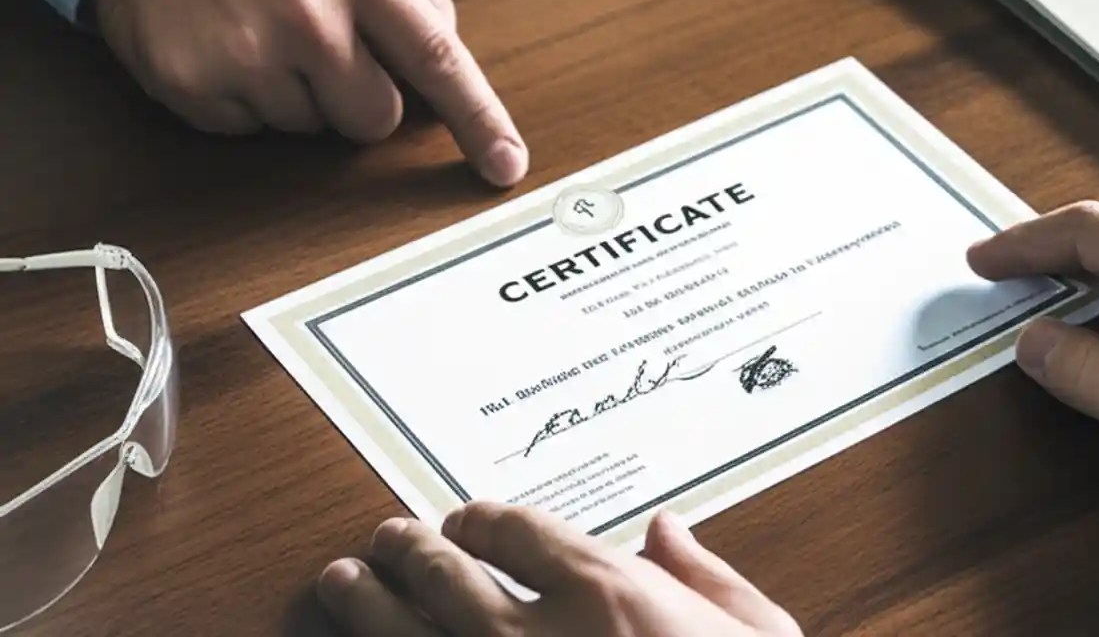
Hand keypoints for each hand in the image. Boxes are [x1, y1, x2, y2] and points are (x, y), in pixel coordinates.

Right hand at [91, 0, 525, 185]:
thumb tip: (449, 52)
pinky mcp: (192, 84)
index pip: (438, 61)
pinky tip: (222, 42)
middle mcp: (306, 18)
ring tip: (257, 25)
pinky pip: (246, 130)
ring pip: (308, 128)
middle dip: (358, 95)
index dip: (479, 120)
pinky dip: (239, 99)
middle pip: (374, 119)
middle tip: (316, 40)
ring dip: (293, 91)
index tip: (505, 165)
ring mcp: (245, 56)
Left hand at [316, 502, 801, 635]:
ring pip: (404, 632)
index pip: (517, 530)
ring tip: (341, 581)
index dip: (480, 519)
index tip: (467, 522)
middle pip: (444, 571)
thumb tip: (669, 532)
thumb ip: (710, 578)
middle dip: (407, 548)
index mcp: (609, 595)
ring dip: (364, 603)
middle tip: (386, 539)